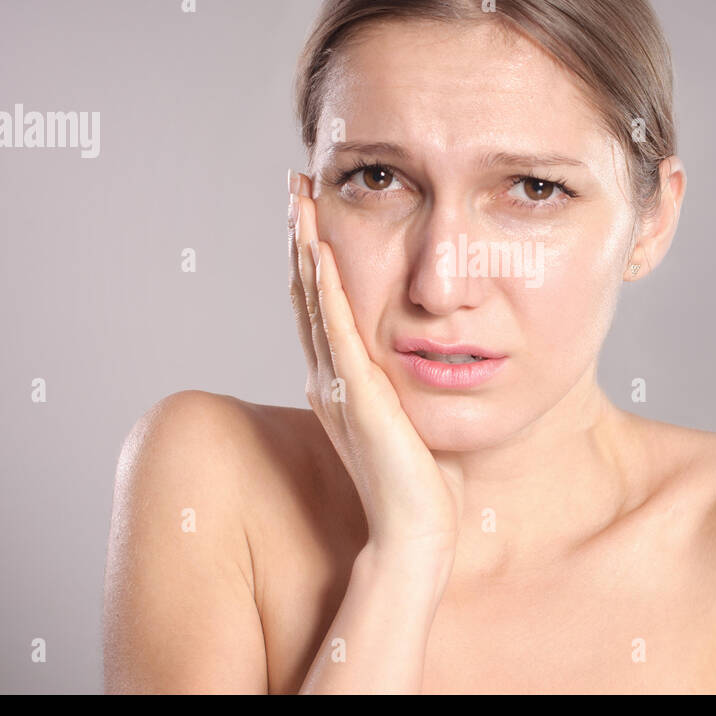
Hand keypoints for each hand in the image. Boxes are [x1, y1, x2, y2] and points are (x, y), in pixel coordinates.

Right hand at [288, 170, 463, 561]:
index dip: (310, 256)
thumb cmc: (422, 484)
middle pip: (305, 291)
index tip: (312, 210)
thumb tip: (422, 360)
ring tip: (299, 198)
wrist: (418, 530)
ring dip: (303, 246)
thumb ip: (400, 388)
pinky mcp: (355, 392)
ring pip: (313, 300)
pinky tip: (319, 248)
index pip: (320, 305)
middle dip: (299, 235)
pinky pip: (336, 328)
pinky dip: (324, 286)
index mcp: (339, 382)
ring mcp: (337, 383)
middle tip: (294, 185)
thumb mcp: (408, 418)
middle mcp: (327, 377)